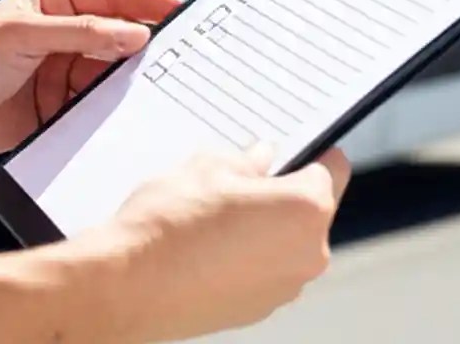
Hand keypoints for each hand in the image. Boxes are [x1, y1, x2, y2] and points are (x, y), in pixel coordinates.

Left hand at [0, 0, 179, 166]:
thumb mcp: (22, 35)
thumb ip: (82, 33)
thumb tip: (134, 33)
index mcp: (53, 1)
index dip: (146, 1)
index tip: (179, 11)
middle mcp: (63, 35)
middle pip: (118, 35)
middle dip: (144, 46)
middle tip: (176, 56)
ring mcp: (62, 73)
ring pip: (111, 73)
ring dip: (128, 81)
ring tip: (151, 89)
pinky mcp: (59, 110)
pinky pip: (97, 108)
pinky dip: (111, 111)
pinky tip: (123, 115)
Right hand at [95, 145, 350, 342]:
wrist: (129, 285)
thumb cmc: (170, 223)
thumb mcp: (208, 166)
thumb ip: (246, 161)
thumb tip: (261, 161)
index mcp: (306, 210)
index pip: (331, 169)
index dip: (309, 154)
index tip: (294, 150)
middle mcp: (308, 254)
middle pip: (311, 210)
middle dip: (282, 193)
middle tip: (238, 182)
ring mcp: (285, 288)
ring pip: (286, 242)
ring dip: (264, 228)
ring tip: (215, 217)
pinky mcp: (258, 310)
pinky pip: (264, 271)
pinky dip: (246, 257)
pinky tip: (208, 248)